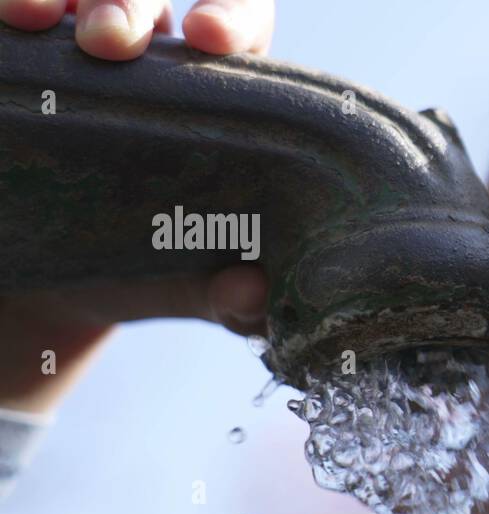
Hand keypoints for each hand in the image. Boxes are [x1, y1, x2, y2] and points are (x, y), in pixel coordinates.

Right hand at [0, 0, 276, 413]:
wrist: (42, 286)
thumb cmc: (140, 269)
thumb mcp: (184, 284)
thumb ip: (228, 297)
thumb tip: (253, 294)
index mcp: (211, 91)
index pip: (238, 22)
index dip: (230, 15)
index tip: (208, 38)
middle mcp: (141, 51)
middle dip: (125, 2)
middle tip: (108, 41)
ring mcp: (65, 44)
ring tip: (30, 18)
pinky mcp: (10, 52)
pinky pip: (6, 10)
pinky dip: (4, 8)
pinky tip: (6, 22)